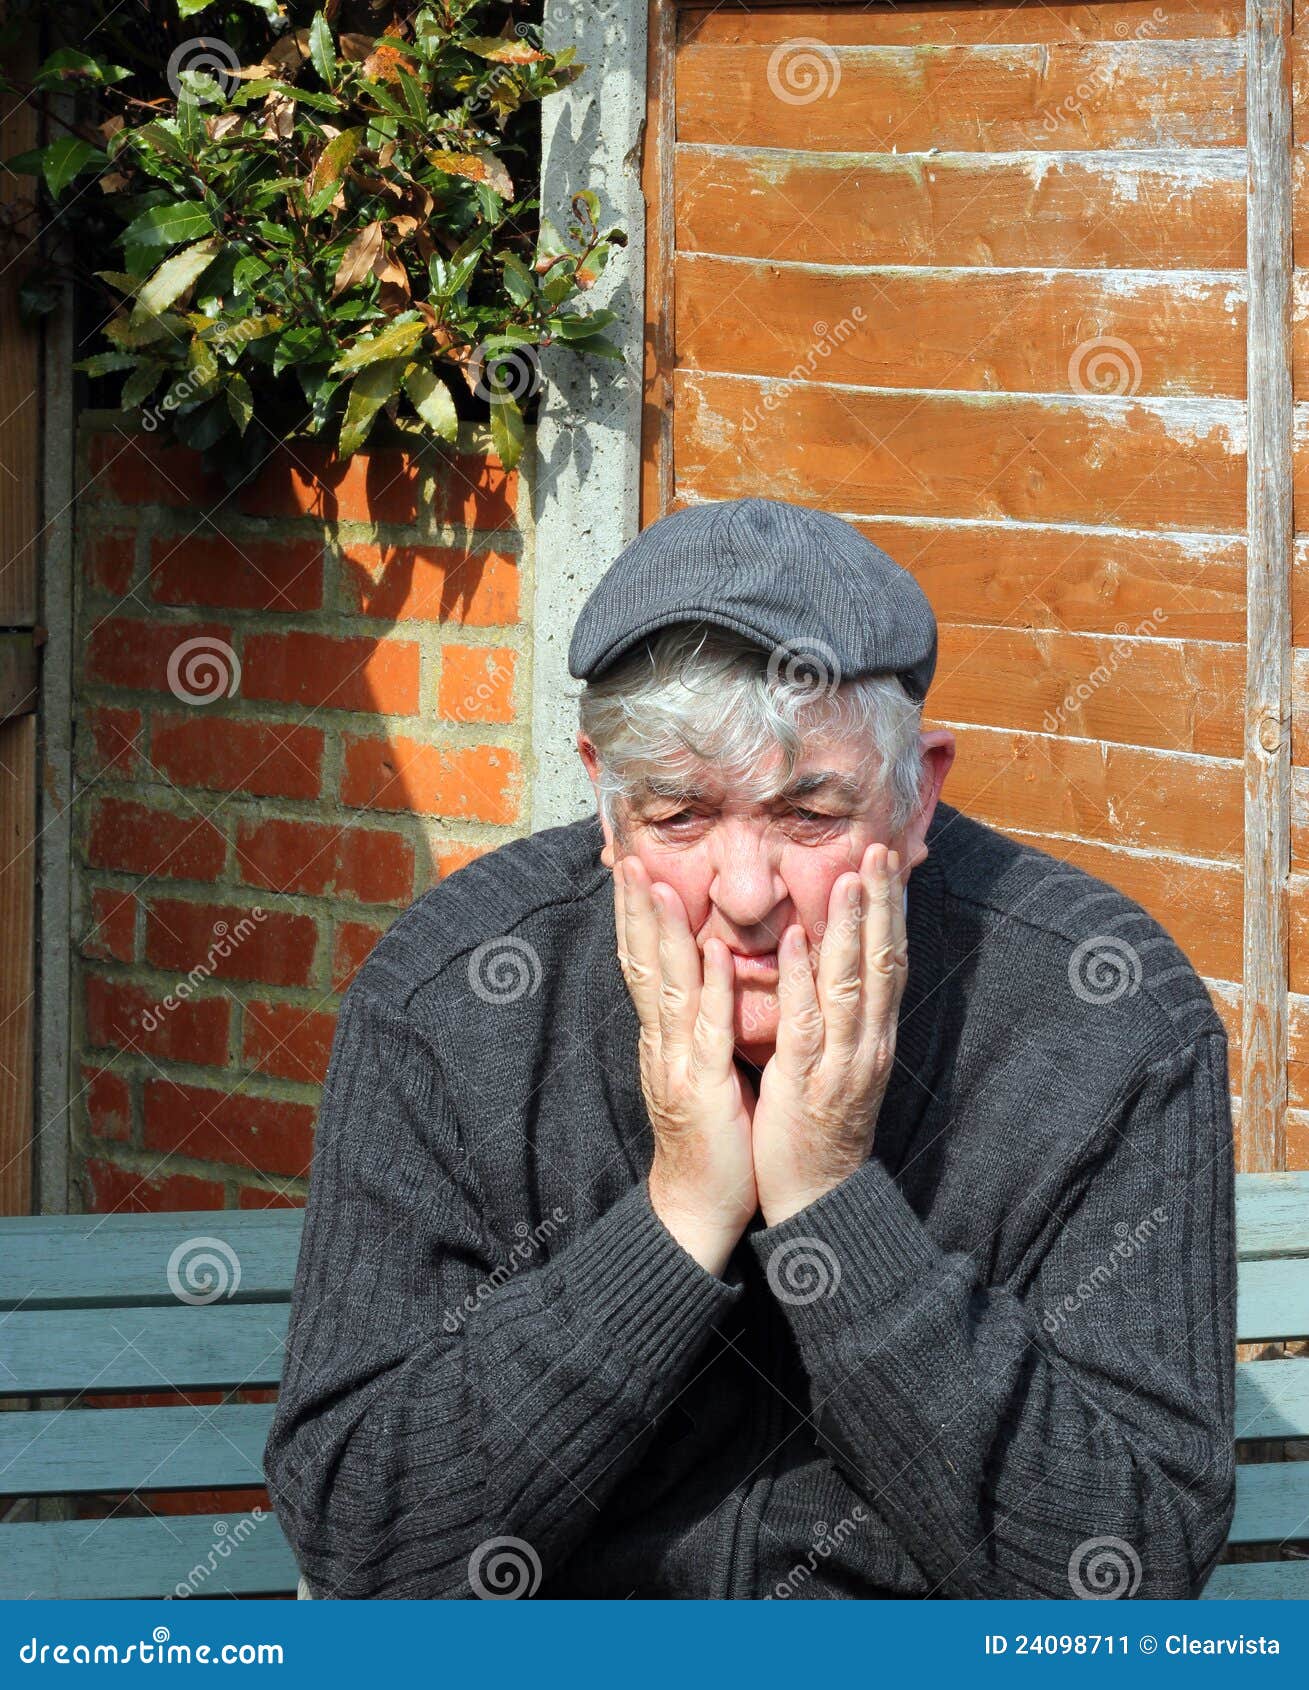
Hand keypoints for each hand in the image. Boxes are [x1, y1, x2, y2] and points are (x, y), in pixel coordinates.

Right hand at [613, 851, 758, 1275]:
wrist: (698, 1206)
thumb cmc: (710, 1136)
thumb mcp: (698, 1068)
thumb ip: (696, 1024)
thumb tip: (703, 979)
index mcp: (662, 1037)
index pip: (643, 964)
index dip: (634, 917)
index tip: (632, 869)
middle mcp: (661, 1042)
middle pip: (643, 964)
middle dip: (635, 910)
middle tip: (626, 858)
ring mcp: (678, 1063)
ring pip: (668, 986)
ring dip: (663, 933)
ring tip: (658, 884)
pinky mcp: (704, 1088)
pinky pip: (707, 1031)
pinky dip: (711, 989)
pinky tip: (714, 952)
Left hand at [752, 844, 908, 1226]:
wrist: (818, 1198)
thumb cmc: (821, 1127)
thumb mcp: (843, 1064)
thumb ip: (845, 1017)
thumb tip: (844, 969)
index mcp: (874, 1036)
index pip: (891, 961)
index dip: (891, 911)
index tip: (888, 863)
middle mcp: (868, 1043)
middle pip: (883, 961)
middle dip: (881, 904)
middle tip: (881, 850)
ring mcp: (842, 1062)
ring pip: (851, 984)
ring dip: (850, 927)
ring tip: (848, 876)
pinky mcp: (806, 1082)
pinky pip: (807, 1022)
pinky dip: (803, 977)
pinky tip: (797, 938)